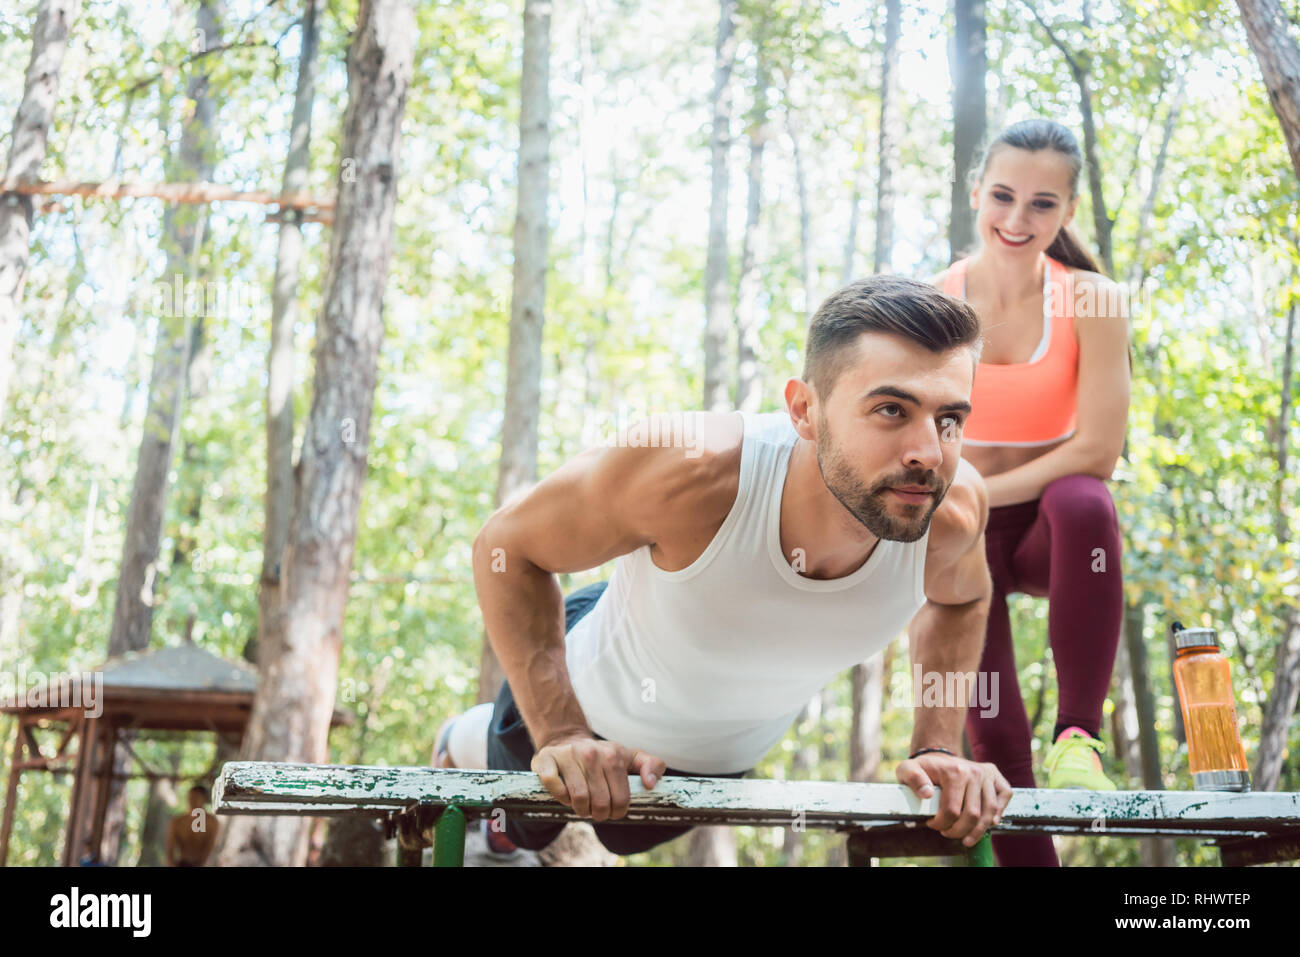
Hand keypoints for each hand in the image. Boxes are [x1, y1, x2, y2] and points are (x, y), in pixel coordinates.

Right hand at [531, 733, 666, 822]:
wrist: (567, 740)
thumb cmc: (602, 756)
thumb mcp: (630, 757)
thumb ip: (652, 765)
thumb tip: (650, 784)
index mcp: (613, 755)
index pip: (621, 799)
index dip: (618, 812)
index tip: (613, 810)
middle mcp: (590, 753)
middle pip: (599, 802)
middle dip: (599, 814)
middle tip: (596, 811)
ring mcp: (567, 755)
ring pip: (577, 798)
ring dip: (580, 809)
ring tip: (582, 806)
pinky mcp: (546, 759)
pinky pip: (554, 787)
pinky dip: (560, 797)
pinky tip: (565, 794)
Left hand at [896, 753, 1011, 845]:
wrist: (938, 757)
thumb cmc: (924, 768)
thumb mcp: (908, 770)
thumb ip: (912, 779)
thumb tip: (927, 793)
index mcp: (954, 771)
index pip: (952, 810)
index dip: (942, 824)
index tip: (933, 825)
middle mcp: (974, 772)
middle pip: (973, 814)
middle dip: (959, 830)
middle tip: (947, 833)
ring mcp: (986, 774)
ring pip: (989, 811)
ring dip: (978, 830)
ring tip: (966, 838)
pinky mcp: (995, 777)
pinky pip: (1005, 796)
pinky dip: (999, 812)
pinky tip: (988, 823)